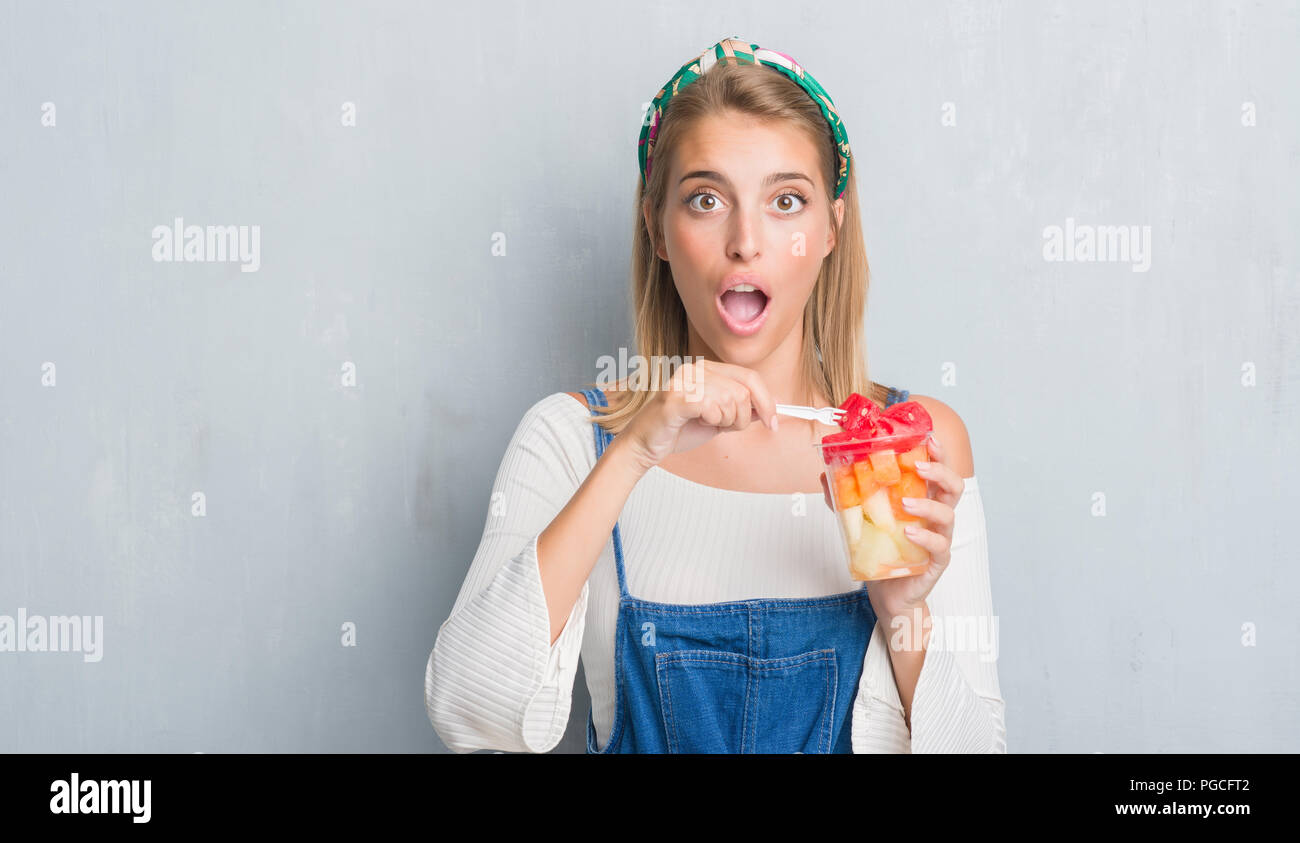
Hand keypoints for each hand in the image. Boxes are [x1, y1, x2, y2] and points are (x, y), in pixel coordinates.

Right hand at [620, 359, 778, 472]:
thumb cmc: (678, 430)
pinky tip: (697, 422)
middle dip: (742, 417)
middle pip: (743, 390)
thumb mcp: (719, 419)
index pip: (749, 376)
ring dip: (725, 421)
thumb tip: (770, 407)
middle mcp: (696, 369)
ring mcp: (685, 381)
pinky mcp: (676, 397)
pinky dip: (711, 422)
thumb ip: (741, 410)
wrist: (645, 444)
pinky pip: (712, 408)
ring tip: (706, 423)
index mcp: (707, 369)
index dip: (766, 400)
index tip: (773, 421)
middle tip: (726, 427)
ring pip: (731, 400)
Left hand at [820, 432, 964, 619]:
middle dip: (940, 471)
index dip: (938, 453)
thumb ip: (846, 499)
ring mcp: (939, 538)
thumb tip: (823, 475)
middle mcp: (936, 516)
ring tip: (905, 502)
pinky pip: (939, 545)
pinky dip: (925, 536)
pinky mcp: (937, 561)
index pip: (938, 471)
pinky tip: (909, 531)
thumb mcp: (861, 521)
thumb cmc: (882, 552)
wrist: (888, 593)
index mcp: (924, 500)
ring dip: (927, 504)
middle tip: (919, 466)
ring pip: (948, 514)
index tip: (929, 437)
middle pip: (954, 486)